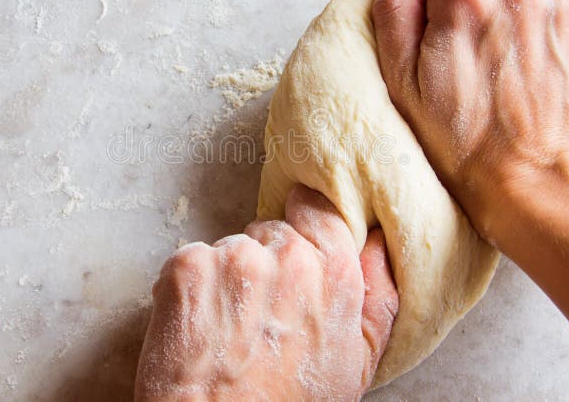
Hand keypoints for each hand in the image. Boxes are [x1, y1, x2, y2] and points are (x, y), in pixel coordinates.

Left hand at [135, 185, 397, 400]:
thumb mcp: (356, 361)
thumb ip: (379, 294)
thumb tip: (379, 240)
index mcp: (334, 272)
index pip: (317, 208)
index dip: (302, 226)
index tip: (291, 251)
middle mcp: (287, 255)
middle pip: (270, 231)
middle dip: (265, 263)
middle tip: (259, 315)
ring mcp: (234, 258)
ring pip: (230, 246)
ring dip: (227, 275)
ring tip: (228, 328)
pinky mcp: (188, 267)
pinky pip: (191, 258)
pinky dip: (191, 286)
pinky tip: (199, 326)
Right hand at [372, 0, 568, 240]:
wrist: (540, 183)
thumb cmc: (464, 144)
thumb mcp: (402, 85)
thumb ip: (395, 10)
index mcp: (465, 0)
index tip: (428, 22)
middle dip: (464, 12)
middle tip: (465, 69)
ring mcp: (559, 3)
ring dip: (503, 24)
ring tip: (502, 79)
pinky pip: (548, 9)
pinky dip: (537, 35)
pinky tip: (531, 76)